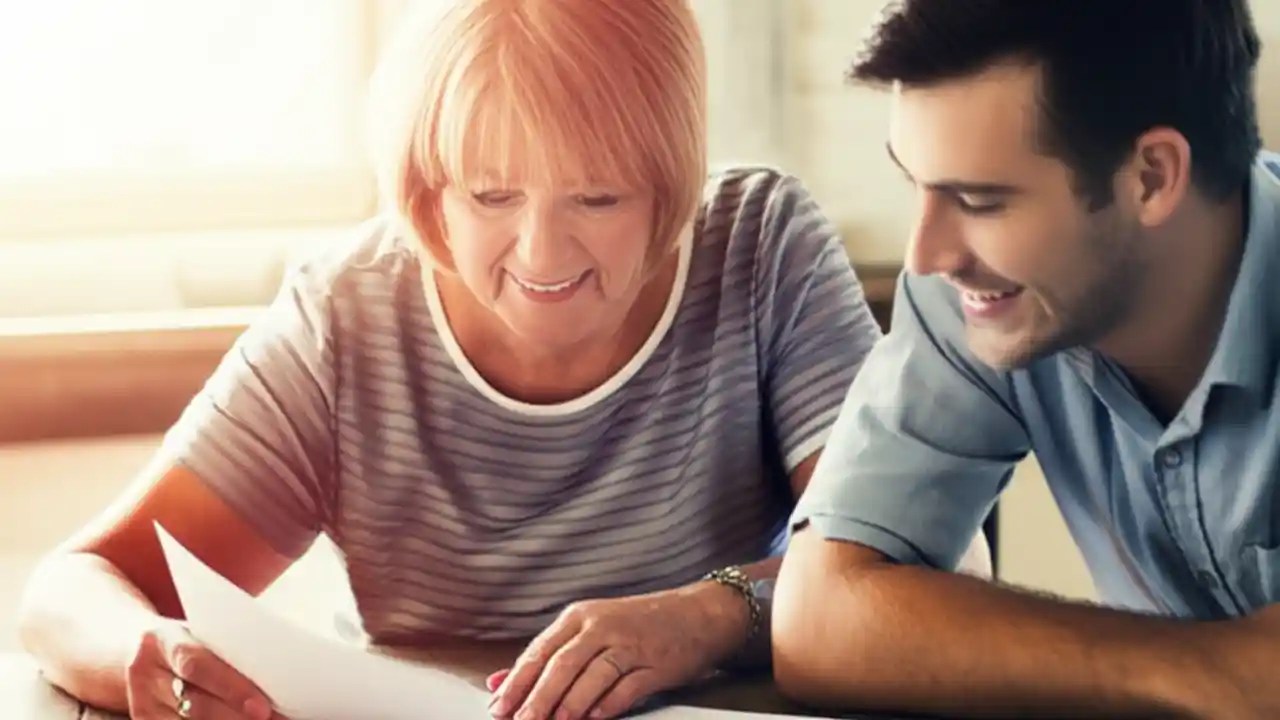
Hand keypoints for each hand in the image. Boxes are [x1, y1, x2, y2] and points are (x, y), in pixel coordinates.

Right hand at [125, 617, 279, 718]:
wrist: (135, 650)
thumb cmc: (188, 639)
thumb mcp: (200, 632)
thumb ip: (228, 648)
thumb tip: (281, 672)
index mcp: (162, 640)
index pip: (198, 666)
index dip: (232, 689)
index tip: (263, 707)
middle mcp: (146, 674)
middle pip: (195, 705)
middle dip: (237, 717)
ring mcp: (141, 704)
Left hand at [487, 583, 750, 719]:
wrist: (697, 615)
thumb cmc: (637, 624)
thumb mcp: (588, 630)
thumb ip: (546, 657)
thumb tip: (497, 681)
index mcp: (579, 616)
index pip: (540, 651)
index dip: (517, 682)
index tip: (498, 708)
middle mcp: (603, 625)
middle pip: (562, 664)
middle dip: (538, 698)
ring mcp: (631, 643)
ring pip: (592, 676)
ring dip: (570, 704)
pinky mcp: (657, 664)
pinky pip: (627, 687)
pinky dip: (608, 705)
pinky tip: (594, 718)